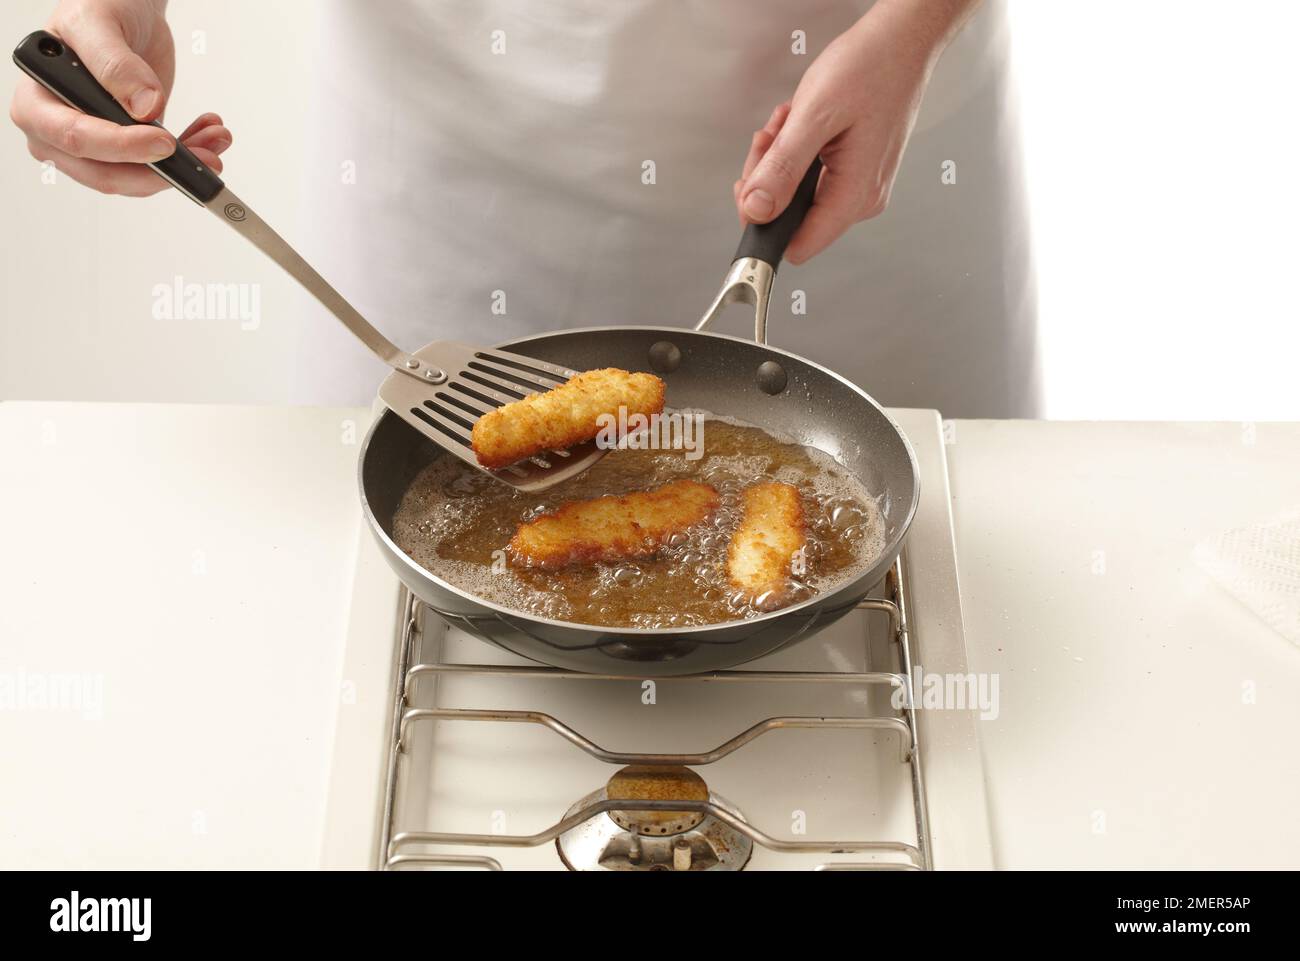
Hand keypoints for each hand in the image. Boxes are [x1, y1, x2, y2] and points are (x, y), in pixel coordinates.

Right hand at [9, 0, 230, 195]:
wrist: (128, 13)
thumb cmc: (101, 8)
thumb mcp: (99, 23)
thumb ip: (115, 64)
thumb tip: (143, 109)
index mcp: (36, 100)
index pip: (74, 137)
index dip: (120, 147)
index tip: (163, 142)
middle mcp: (56, 132)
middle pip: (105, 174)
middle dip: (160, 171)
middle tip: (207, 157)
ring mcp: (92, 147)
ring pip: (137, 178)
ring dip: (184, 167)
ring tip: (217, 138)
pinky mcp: (124, 151)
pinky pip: (155, 169)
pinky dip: (188, 159)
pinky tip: (208, 137)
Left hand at [734, 0, 977, 263]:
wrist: (901, 41)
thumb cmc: (871, 68)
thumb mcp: (815, 117)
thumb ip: (783, 168)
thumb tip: (757, 210)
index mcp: (854, 195)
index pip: (796, 245)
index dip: (764, 223)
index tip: (752, 187)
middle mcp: (860, 198)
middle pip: (789, 217)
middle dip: (769, 177)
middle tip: (774, 138)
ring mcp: (857, 185)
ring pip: (793, 193)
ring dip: (780, 157)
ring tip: (792, 121)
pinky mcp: (852, 170)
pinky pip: (807, 175)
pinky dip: (795, 148)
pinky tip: (802, 122)